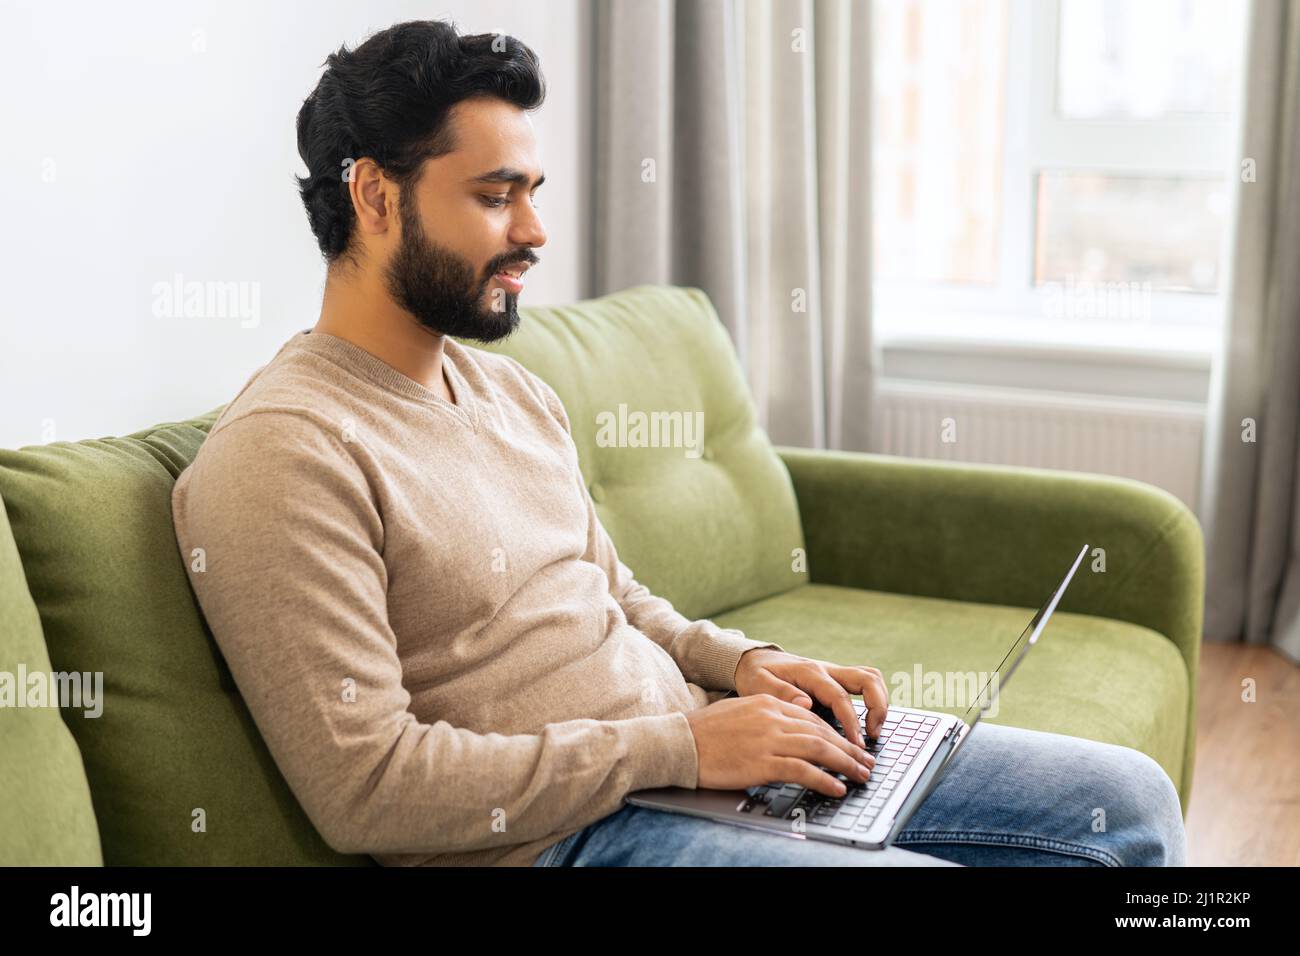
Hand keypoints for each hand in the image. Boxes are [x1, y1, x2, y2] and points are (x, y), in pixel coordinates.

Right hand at [684, 694, 875, 796]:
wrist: (679, 742)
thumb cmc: (704, 732)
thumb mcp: (739, 712)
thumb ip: (766, 716)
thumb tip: (789, 729)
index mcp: (767, 703)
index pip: (812, 717)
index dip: (835, 732)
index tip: (849, 745)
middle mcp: (772, 717)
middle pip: (821, 732)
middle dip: (848, 749)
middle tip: (866, 762)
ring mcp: (768, 739)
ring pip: (818, 749)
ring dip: (845, 764)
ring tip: (860, 775)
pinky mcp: (762, 762)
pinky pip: (802, 771)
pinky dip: (824, 780)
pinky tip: (837, 787)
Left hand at [733, 648, 888, 746]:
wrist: (753, 660)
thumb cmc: (756, 675)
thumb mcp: (758, 684)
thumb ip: (781, 693)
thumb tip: (806, 704)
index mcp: (810, 673)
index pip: (840, 697)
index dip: (852, 721)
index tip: (855, 744)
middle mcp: (827, 670)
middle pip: (867, 679)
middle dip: (878, 708)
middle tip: (873, 735)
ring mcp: (834, 673)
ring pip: (871, 678)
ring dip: (880, 703)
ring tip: (874, 731)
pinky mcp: (836, 680)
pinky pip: (864, 684)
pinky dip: (873, 701)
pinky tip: (865, 725)